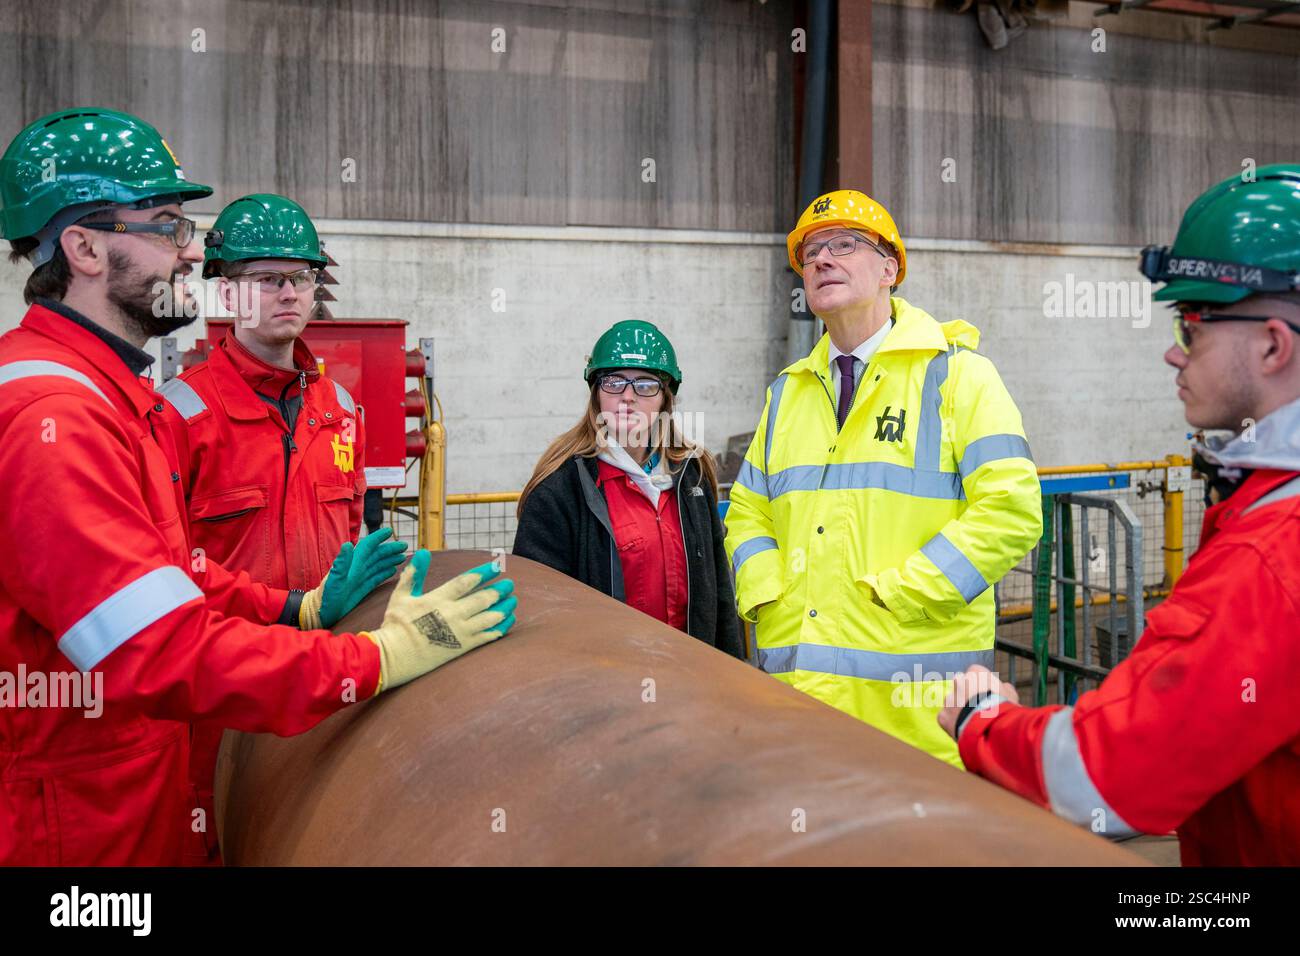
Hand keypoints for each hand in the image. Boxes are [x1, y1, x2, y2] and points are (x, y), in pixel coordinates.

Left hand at [300, 528, 408, 629]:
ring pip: (378, 565)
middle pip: (376, 555)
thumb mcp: (335, 580)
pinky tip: (393, 571)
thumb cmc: (327, 597)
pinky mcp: (362, 589)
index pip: (367, 546)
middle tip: (405, 546)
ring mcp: (360, 579)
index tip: (390, 531)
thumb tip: (348, 544)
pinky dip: (385, 573)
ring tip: (403, 557)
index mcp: (352, 564)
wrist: (322, 613)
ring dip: (390, 559)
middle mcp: (357, 569)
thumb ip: (341, 563)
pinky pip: (376, 578)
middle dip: (390, 549)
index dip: (378, 537)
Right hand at [364, 551, 516, 692]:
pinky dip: (501, 627)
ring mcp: (460, 632)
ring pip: (490, 617)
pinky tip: (508, 621)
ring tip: (513, 601)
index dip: (484, 572)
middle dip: (499, 590)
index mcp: (438, 599)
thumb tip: (423, 552)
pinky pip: (488, 636)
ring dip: (504, 608)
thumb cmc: (395, 625)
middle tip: (510, 585)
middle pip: (483, 599)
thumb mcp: (401, 596)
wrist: (392, 657)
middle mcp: (452, 614)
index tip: (497, 566)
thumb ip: (413, 574)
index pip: (466, 581)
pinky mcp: (463, 648)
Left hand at [937, 664, 1018, 740]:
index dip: (982, 685)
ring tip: (971, 720)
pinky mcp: (943, 715)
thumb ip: (1005, 688)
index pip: (976, 673)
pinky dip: (952, 722)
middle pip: (961, 684)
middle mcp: (959, 681)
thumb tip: (1005, 687)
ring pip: (952, 701)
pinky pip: (946, 717)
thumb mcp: (1011, 696)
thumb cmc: (1004, 709)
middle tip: (977, 707)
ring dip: (958, 707)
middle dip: (967, 693)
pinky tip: (963, 729)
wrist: (990, 728)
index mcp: (976, 672)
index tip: (986, 694)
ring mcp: (949, 698)